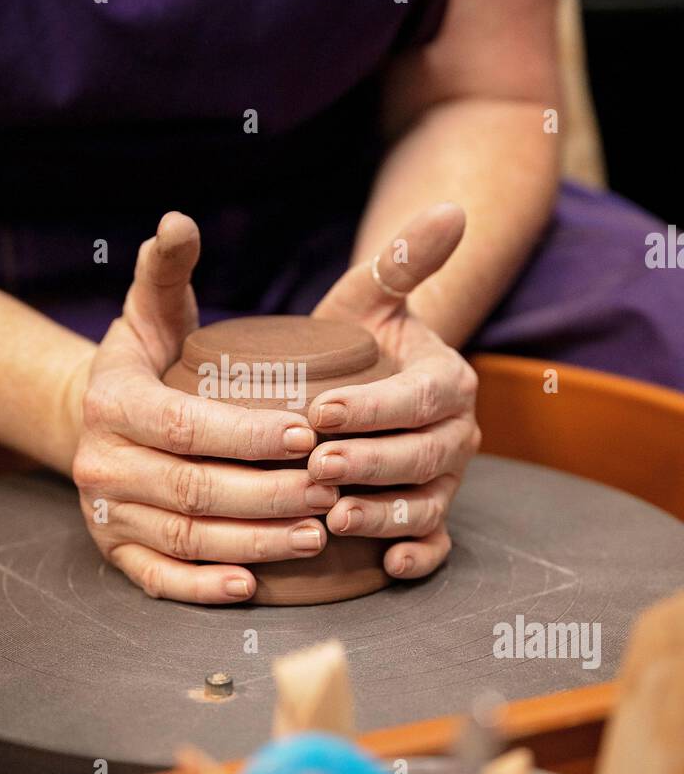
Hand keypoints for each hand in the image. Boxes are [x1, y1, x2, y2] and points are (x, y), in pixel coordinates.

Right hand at [72, 213, 333, 602]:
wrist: (96, 418)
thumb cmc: (147, 359)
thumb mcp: (155, 310)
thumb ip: (168, 270)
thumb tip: (180, 220)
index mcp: (113, 402)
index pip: (185, 425)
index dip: (248, 432)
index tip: (309, 431)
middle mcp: (100, 462)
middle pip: (193, 489)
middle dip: (268, 492)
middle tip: (331, 488)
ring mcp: (106, 513)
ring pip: (186, 537)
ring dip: (255, 541)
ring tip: (318, 532)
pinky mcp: (115, 552)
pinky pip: (159, 578)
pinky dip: (203, 587)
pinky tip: (252, 584)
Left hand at [307, 203, 480, 580]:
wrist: (354, 386)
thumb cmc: (353, 342)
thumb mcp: (368, 299)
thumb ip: (402, 260)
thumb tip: (451, 208)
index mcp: (449, 381)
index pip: (420, 397)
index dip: (374, 408)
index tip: (320, 411)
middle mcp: (457, 434)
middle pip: (424, 456)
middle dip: (371, 464)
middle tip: (317, 468)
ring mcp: (445, 480)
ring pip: (427, 503)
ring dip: (384, 515)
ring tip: (334, 518)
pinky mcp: (431, 519)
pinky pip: (435, 546)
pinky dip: (415, 558)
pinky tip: (385, 565)